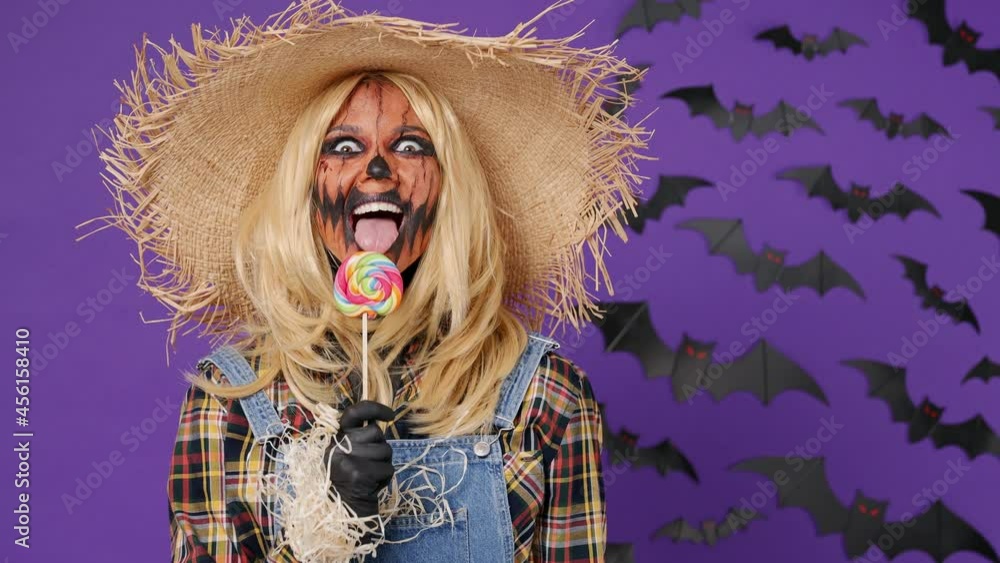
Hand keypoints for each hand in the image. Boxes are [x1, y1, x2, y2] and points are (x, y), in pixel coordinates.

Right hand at [324, 401, 394, 519]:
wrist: (345, 515)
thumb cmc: (352, 483)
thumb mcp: (349, 456)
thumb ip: (360, 438)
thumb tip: (378, 421)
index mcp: (334, 440)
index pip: (353, 413)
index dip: (374, 408)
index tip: (390, 414)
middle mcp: (337, 447)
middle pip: (376, 432)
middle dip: (380, 448)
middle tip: (369, 465)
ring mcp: (347, 460)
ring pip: (385, 450)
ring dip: (384, 464)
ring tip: (370, 477)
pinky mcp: (359, 474)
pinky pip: (388, 468)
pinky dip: (386, 478)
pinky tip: (372, 486)